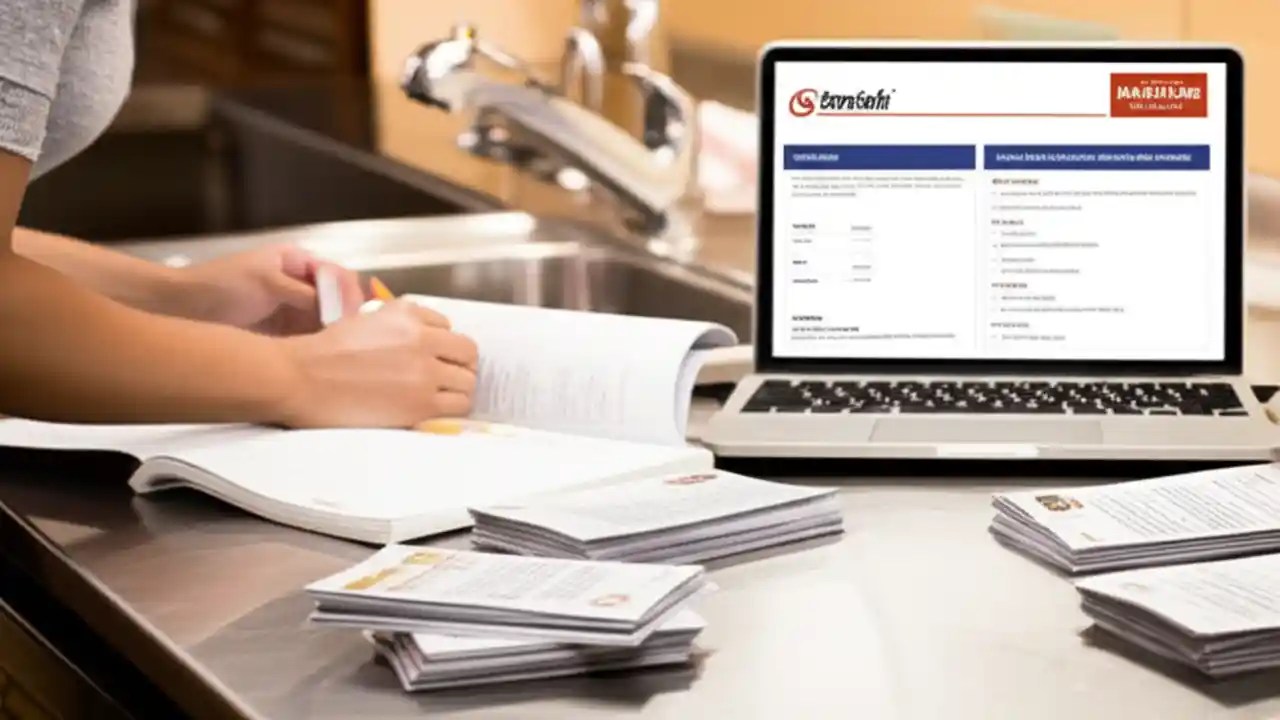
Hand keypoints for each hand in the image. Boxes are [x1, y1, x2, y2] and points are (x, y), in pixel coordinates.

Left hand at [180, 245, 364, 334]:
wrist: (183, 308)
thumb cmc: (222, 285)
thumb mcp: (266, 282)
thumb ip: (304, 293)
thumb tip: (337, 310)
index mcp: (297, 262)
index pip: (338, 275)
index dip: (348, 293)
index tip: (350, 313)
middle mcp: (301, 284)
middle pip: (338, 299)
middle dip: (347, 315)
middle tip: (349, 334)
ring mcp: (294, 310)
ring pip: (328, 321)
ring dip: (335, 332)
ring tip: (338, 347)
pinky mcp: (286, 333)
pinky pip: (312, 337)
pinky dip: (320, 345)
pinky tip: (323, 354)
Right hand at [273, 299, 479, 427]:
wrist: (301, 378)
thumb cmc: (323, 352)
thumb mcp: (366, 320)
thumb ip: (399, 326)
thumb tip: (420, 340)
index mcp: (408, 313)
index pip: (448, 327)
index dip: (441, 344)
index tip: (433, 356)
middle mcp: (422, 338)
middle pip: (467, 352)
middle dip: (458, 365)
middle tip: (445, 377)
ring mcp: (425, 371)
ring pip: (468, 381)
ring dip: (457, 388)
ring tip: (440, 396)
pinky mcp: (422, 403)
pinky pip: (458, 405)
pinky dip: (451, 408)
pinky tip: (434, 410)